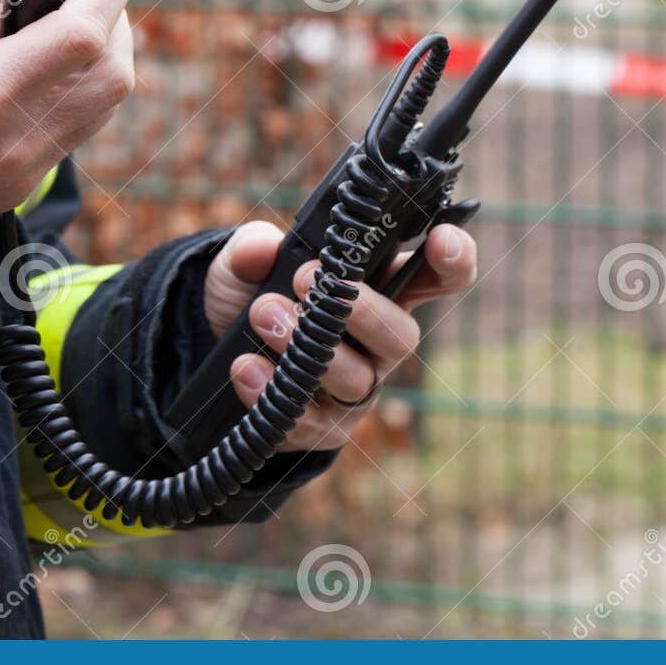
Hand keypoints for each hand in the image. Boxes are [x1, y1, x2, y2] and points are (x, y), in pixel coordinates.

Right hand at [0, 0, 136, 215]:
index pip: (83, 32)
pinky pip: (80, 125)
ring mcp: (25, 166)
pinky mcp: (21, 181)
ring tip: (83, 11)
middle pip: (112, 70)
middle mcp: (20, 137)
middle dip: (116, 14)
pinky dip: (86, 84)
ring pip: (105, 103)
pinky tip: (60, 57)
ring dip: (108, 51)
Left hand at [201, 220, 476, 450]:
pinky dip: (274, 392)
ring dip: (308, 347)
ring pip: (357, 381)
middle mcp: (377, 343)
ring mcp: (354, 388)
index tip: (442, 237)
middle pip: (402, 336)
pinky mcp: (321, 426)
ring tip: (263, 314)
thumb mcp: (244, 263)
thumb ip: (253, 247)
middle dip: (360, 310)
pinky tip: (246, 366)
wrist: (212, 347)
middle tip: (304, 280)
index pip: (434, 276)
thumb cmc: (251, 294)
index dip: (453, 260)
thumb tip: (262, 248)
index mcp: (379, 289)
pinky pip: (311, 422)